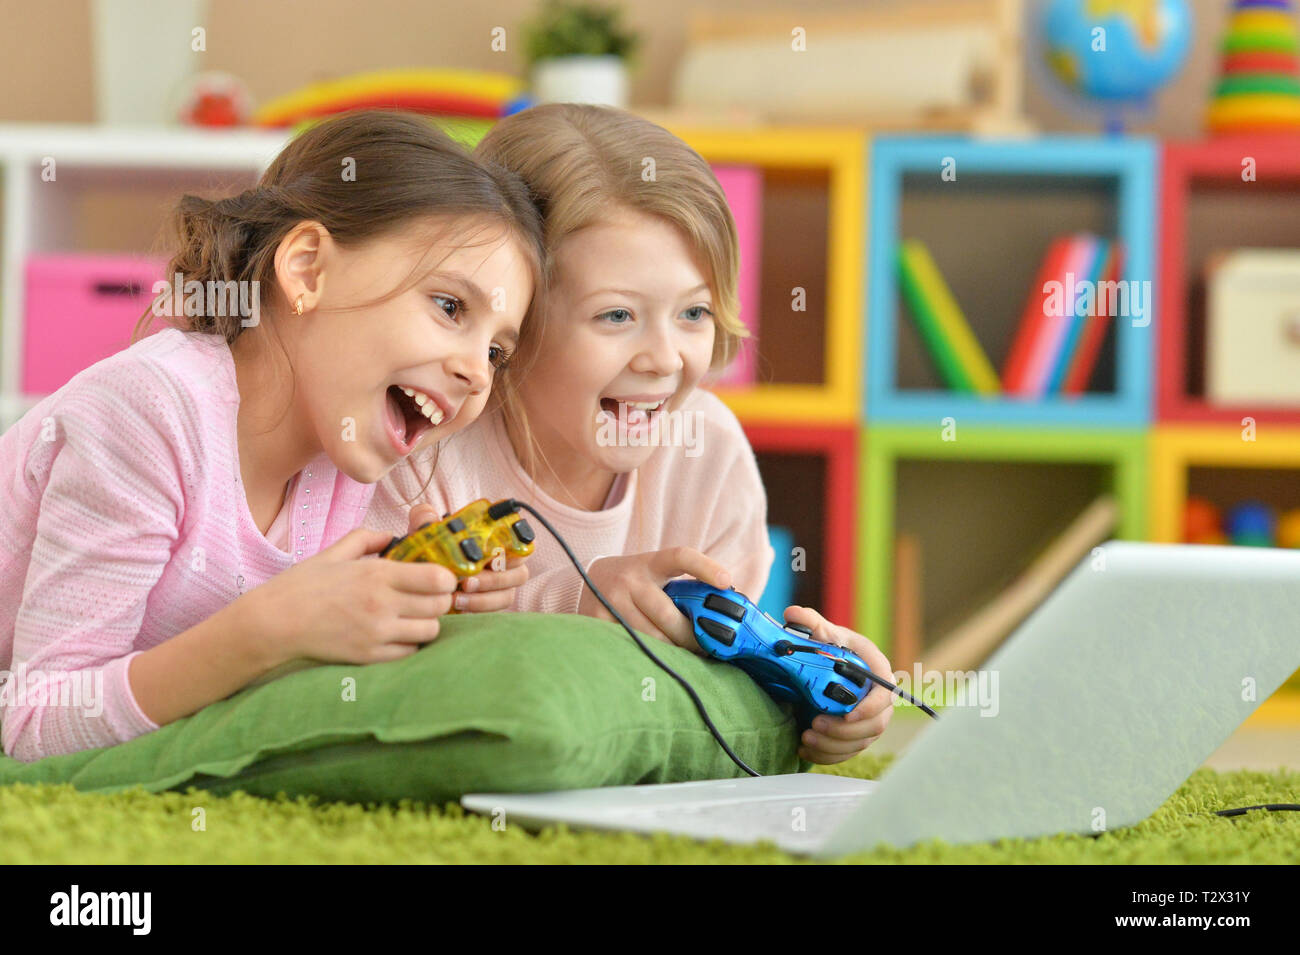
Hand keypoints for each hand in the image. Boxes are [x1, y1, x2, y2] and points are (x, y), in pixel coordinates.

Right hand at [240, 526, 457, 667]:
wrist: (272, 624)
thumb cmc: (301, 586)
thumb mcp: (333, 553)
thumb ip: (367, 539)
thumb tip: (392, 537)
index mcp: (377, 574)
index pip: (438, 578)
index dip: (445, 577)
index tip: (439, 577)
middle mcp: (382, 604)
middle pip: (440, 606)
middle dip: (440, 600)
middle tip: (427, 597)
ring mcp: (377, 633)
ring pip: (430, 631)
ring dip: (426, 623)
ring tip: (412, 617)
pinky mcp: (369, 656)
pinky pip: (410, 651)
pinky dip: (409, 643)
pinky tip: (396, 634)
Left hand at [407, 503, 529, 612]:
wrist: (426, 576)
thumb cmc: (435, 550)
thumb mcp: (428, 533)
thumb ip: (426, 518)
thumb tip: (427, 514)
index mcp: (500, 542)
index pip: (522, 544)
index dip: (514, 551)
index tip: (492, 555)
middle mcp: (508, 565)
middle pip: (519, 574)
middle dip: (494, 580)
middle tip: (467, 582)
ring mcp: (502, 588)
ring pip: (507, 595)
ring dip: (484, 598)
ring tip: (458, 597)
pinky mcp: (492, 605)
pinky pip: (495, 610)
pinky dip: (478, 609)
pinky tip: (459, 605)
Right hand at [578, 547, 732, 648]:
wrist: (591, 579)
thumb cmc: (637, 583)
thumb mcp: (656, 575)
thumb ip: (683, 588)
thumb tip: (724, 613)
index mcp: (651, 563)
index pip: (681, 557)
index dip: (705, 567)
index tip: (726, 582)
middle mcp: (630, 579)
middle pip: (668, 615)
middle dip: (689, 636)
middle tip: (703, 649)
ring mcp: (610, 599)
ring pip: (649, 636)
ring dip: (670, 652)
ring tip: (682, 659)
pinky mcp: (595, 620)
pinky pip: (629, 646)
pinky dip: (646, 656)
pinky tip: (655, 661)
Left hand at [782, 605, 893, 764]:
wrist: (825, 665)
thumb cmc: (830, 646)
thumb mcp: (822, 633)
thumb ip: (811, 623)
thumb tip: (792, 613)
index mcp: (876, 671)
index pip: (886, 694)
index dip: (870, 707)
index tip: (847, 714)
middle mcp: (878, 699)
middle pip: (875, 725)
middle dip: (845, 731)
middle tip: (815, 725)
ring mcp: (868, 720)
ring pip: (860, 742)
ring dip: (833, 745)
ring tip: (806, 738)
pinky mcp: (855, 735)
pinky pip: (847, 753)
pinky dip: (827, 755)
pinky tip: (805, 749)